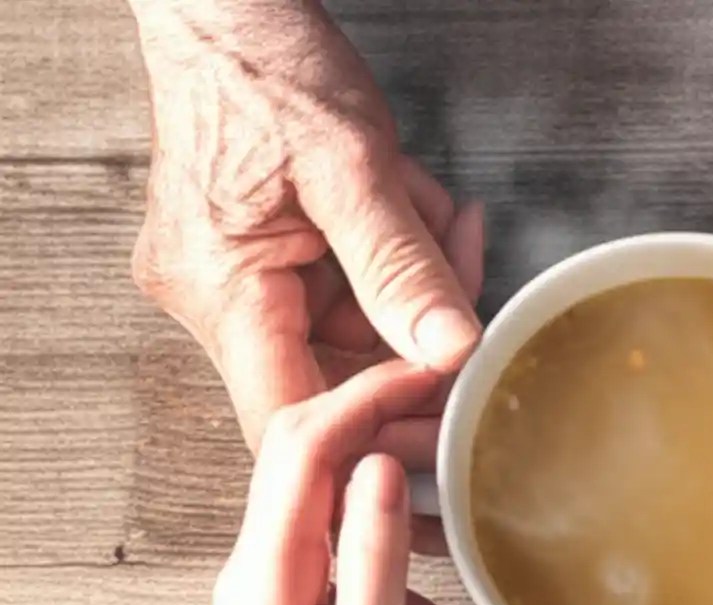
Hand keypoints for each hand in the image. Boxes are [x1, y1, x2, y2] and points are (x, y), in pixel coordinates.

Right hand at [127, 0, 482, 451]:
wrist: (226, 9)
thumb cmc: (263, 67)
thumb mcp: (351, 167)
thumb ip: (401, 266)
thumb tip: (451, 349)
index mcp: (222, 292)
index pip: (295, 419)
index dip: (376, 423)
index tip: (448, 391)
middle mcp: (217, 303)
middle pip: (338, 376)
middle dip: (416, 328)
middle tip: (463, 282)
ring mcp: (240, 282)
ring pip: (358, 329)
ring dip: (414, 279)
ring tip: (435, 213)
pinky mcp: (264, 261)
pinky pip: (349, 289)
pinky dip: (395, 255)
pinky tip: (417, 206)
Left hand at [213, 361, 453, 604]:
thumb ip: (370, 562)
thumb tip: (378, 467)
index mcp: (265, 573)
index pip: (305, 445)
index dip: (366, 392)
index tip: (425, 367)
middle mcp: (258, 563)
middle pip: (307, 450)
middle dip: (374, 407)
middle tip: (443, 391)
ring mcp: (273, 577)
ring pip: (325, 484)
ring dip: (384, 457)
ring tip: (447, 454)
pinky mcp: (295, 595)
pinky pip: (335, 527)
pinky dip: (384, 511)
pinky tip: (431, 540)